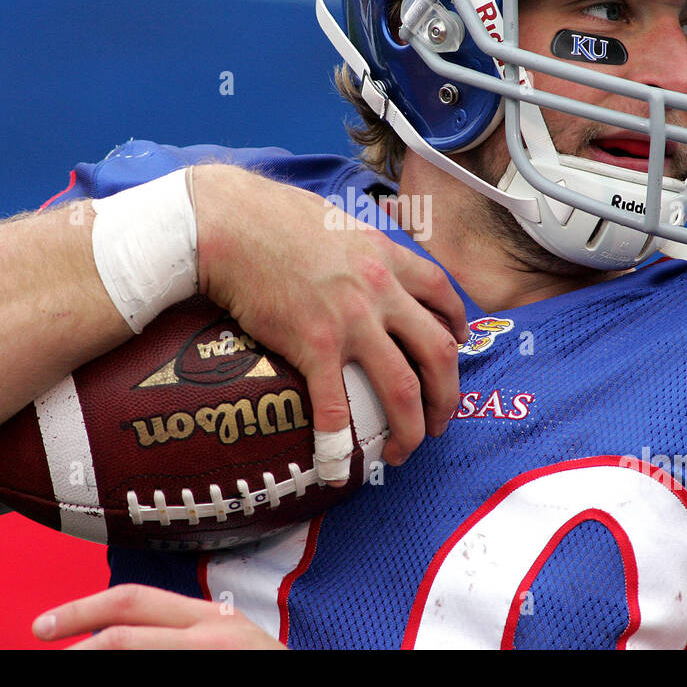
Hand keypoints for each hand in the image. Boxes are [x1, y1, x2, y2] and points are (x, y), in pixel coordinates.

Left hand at [33, 584, 285, 648]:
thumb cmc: (262, 671)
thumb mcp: (226, 641)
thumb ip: (180, 633)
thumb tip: (113, 637)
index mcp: (210, 619)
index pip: (132, 600)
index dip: (81, 609)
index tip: (44, 626)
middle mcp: (211, 636)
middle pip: (124, 634)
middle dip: (77, 642)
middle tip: (42, 641)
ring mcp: (212, 664)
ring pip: (132, 662)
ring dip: (96, 668)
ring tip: (70, 668)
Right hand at [191, 164, 467, 474]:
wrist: (229, 222)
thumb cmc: (271, 216)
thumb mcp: (336, 222)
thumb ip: (357, 246)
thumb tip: (355, 259)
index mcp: (387, 257)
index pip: (442, 293)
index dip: (457, 324)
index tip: (458, 345)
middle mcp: (381, 290)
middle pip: (439, 351)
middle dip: (448, 394)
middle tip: (441, 419)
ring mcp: (351, 320)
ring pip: (403, 386)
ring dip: (412, 427)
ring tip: (403, 451)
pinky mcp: (314, 344)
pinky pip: (335, 406)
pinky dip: (339, 444)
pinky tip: (337, 469)